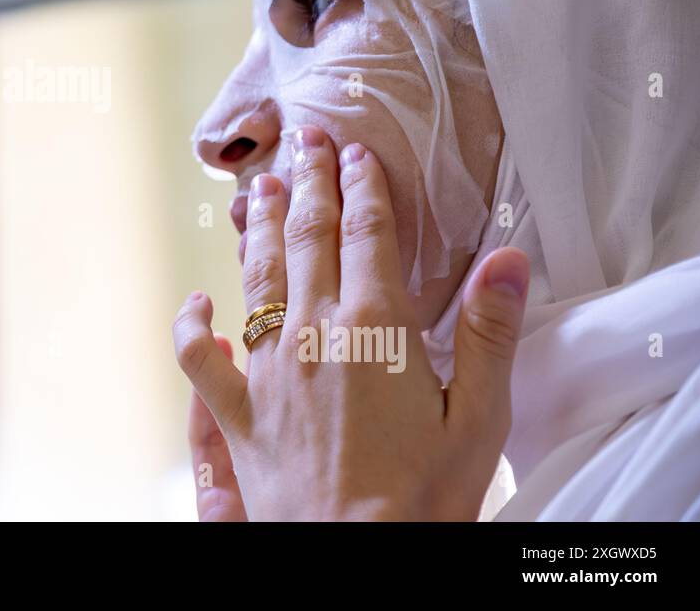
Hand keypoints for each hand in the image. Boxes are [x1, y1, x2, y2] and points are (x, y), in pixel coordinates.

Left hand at [174, 127, 530, 520]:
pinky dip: (191, 325)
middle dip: (310, 183)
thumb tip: (508, 258)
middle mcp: (314, 333)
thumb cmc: (426, 497)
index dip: (361, 186)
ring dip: (260, 228)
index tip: (354, 151)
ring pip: (257, 278)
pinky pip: (200, 358)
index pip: (366, 233)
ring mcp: (270, 371)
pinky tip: (195, 300)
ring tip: (261, 187)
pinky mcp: (239, 413)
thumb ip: (490, 333)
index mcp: (376, 327)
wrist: (359, 559)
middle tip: (305, 139)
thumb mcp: (480, 418)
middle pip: (309, 238)